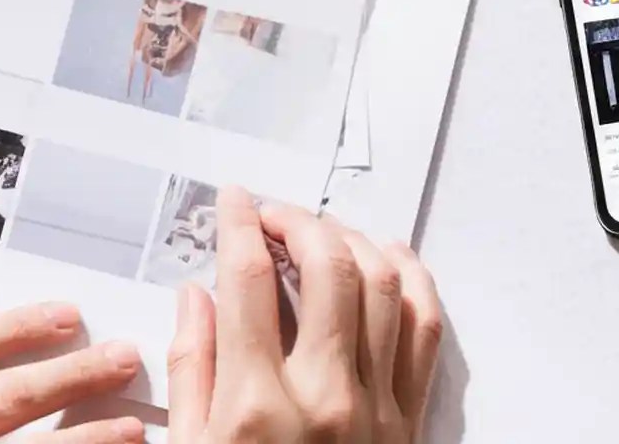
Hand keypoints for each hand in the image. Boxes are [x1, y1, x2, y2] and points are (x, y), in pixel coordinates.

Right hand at [168, 188, 442, 441]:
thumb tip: (196, 295)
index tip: (233, 201)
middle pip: (326, 266)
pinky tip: (389, 255)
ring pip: (382, 285)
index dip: (239, 223)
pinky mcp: (410, 417)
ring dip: (352, 239)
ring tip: (321, 229)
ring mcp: (376, 405)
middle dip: (298, 220)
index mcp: (256, 406)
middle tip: (273, 213)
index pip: (249, 279)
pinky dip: (413, 278)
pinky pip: (426, 327)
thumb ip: (192, 369)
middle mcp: (324, 396)